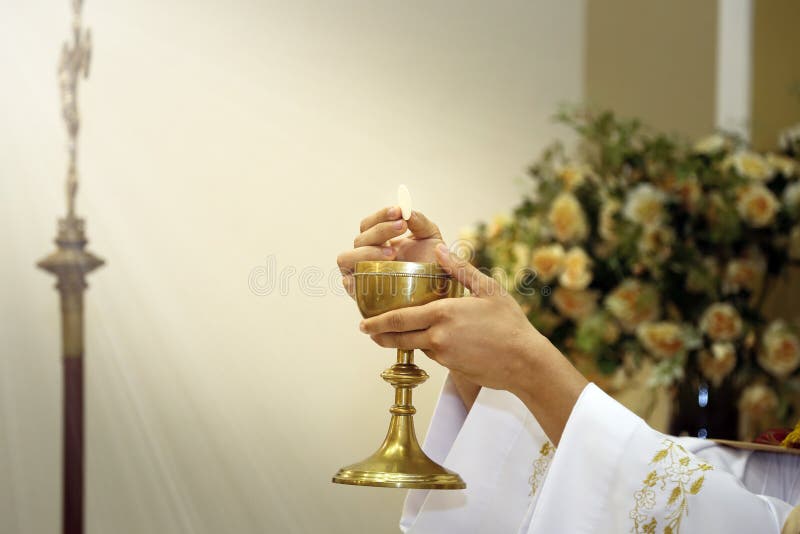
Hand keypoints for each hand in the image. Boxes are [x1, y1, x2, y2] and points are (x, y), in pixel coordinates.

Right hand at [336, 206, 442, 297]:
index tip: (399, 211)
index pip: (369, 224)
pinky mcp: (360, 293)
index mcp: (378, 240)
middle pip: (360, 238)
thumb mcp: (431, 238)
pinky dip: (356, 276)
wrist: (438, 293)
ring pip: (347, 258)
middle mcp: (365, 255)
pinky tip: (375, 273)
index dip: (381, 215)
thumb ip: (420, 222)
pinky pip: (348, 283)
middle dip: (380, 230)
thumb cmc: (432, 265)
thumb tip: (406, 210)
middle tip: (402, 226)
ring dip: (367, 252)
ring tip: (392, 253)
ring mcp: (360, 274)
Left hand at [359, 244, 587, 444]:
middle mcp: (437, 336)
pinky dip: (428, 346)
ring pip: (415, 346)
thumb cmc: (509, 323)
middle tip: (366, 331)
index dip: (377, 321)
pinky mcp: (451, 367)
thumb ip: (460, 269)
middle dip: (379, 334)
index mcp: (442, 313)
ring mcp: (443, 354)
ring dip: (402, 340)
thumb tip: (439, 249)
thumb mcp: (488, 289)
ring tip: (390, 334)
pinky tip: (433, 339)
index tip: (363, 323)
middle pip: (398, 336)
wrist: (525, 362)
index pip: (399, 318)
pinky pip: (433, 355)